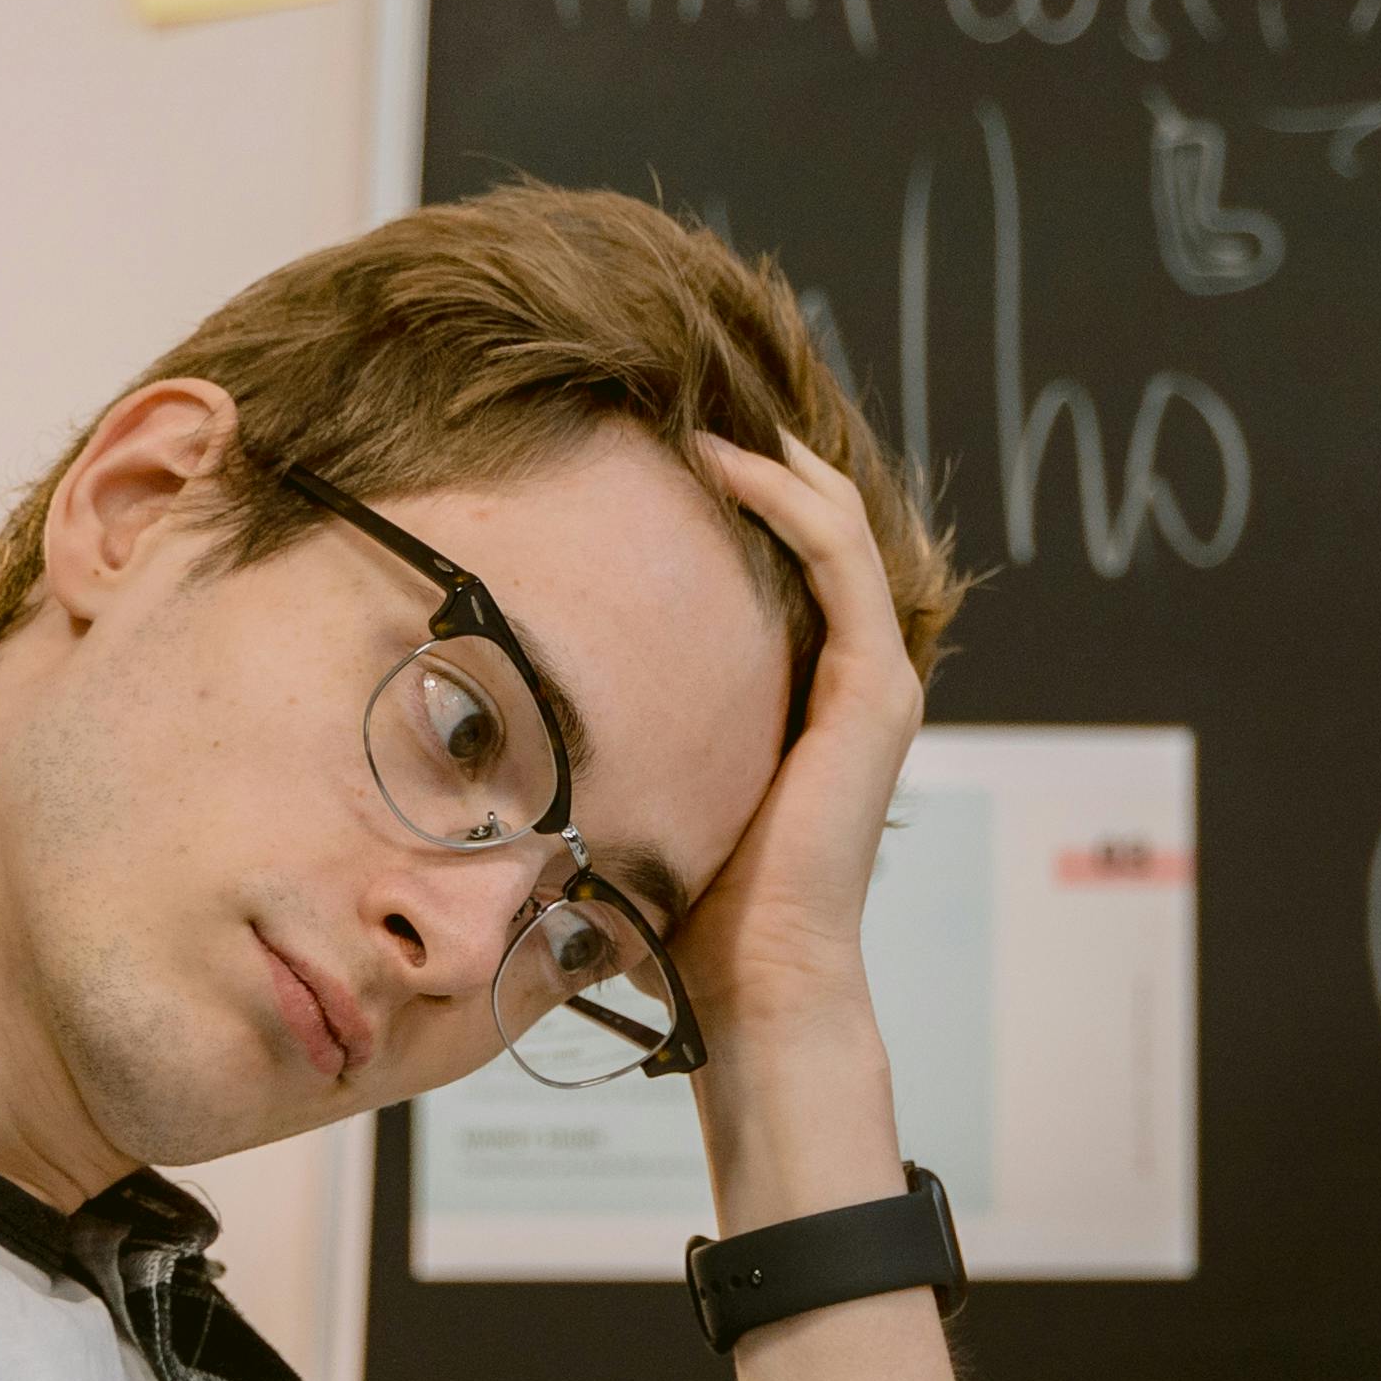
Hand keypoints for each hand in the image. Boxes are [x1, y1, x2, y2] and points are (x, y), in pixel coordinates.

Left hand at [664, 436, 921, 1041]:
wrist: (760, 980)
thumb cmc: (697, 916)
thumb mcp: (655, 800)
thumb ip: (622, 754)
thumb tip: (506, 728)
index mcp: (815, 699)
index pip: (799, 565)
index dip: (751, 495)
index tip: (671, 448)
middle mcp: (859, 678)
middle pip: (830, 527)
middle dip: (769, 456)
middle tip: (692, 400)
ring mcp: (874, 680)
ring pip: (841, 527)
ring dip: (777, 461)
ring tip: (705, 415)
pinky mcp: (872, 689)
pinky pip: (839, 563)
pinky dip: (789, 502)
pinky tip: (727, 464)